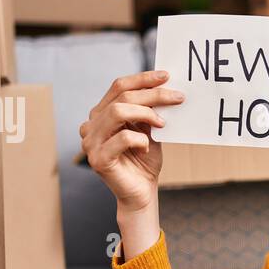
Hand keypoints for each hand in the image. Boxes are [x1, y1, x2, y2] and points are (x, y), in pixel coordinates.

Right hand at [80, 69, 182, 212]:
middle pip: (121, 97)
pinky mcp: (98, 159)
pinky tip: (147, 149)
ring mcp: (90, 142)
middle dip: (153, 95)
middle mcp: (91, 125)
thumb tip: (165, 87)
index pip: (118, 86)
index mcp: (100, 114)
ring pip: (118, 112)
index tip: (166, 76)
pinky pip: (123, 138)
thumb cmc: (145, 161)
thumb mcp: (149, 130)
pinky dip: (141, 140)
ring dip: (146, 114)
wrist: (142, 193)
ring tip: (163, 123)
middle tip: (178, 97)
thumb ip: (149, 111)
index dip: (143, 78)